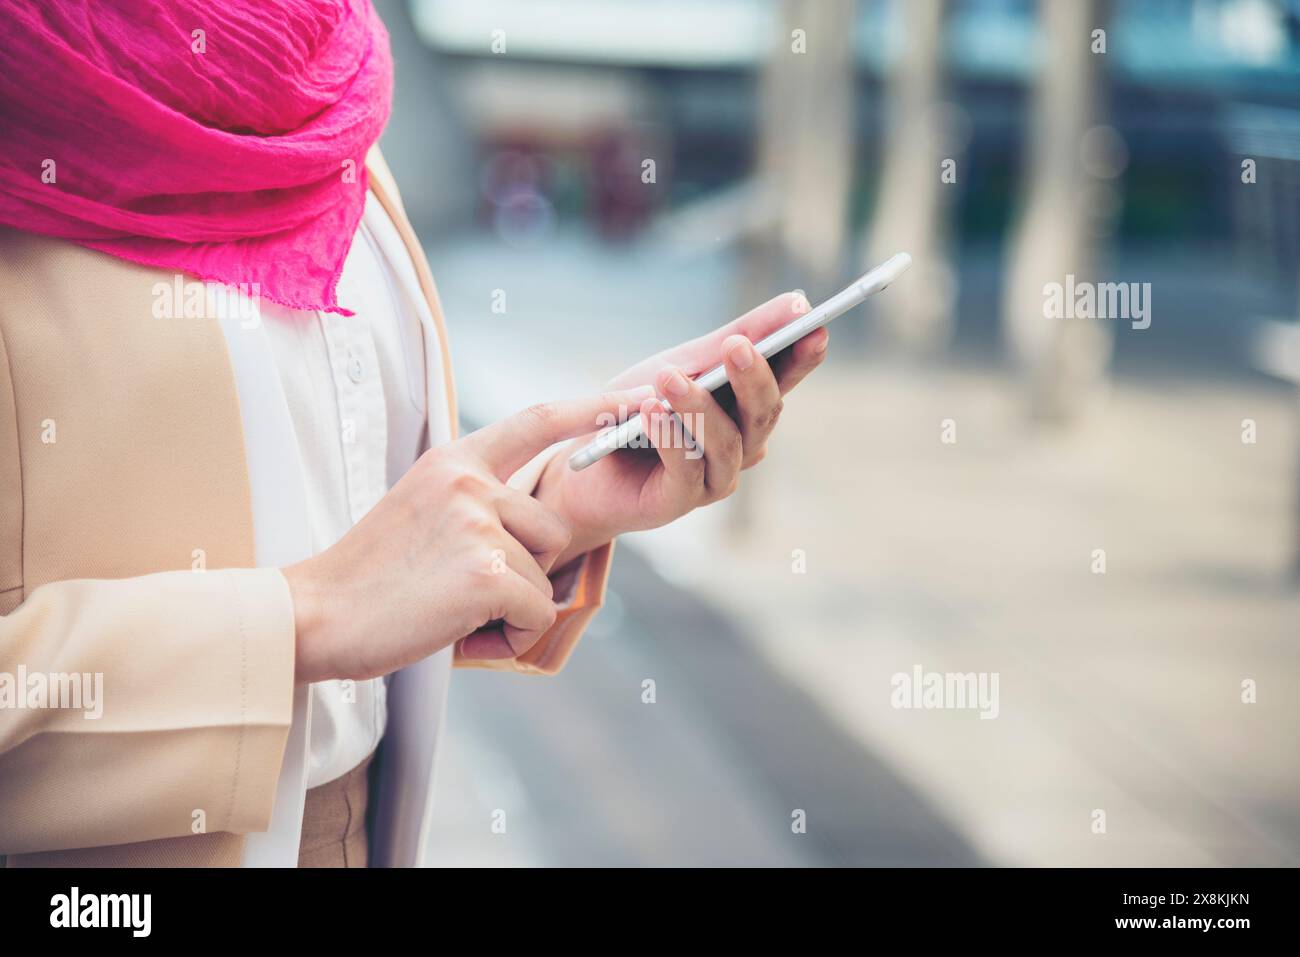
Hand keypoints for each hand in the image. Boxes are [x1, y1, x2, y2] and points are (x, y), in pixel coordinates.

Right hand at [284, 388, 650, 681]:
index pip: (535, 421)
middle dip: (526, 572)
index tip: (630, 398)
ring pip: (544, 576)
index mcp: (454, 461)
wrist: (316, 614)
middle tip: (460, 592)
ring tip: (452, 610)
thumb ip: (472, 501)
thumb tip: (530, 524)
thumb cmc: (369, 577)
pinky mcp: (486, 572)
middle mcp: (470, 482)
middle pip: (552, 529)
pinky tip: (460, 633)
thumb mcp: (420, 510)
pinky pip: (535, 611)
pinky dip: (509, 636)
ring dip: (512, 606)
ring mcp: (479, 524)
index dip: (587, 410)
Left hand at [535, 292, 829, 561]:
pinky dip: (669, 437)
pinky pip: (685, 469)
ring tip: (669, 377)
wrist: (583, 463)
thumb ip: (735, 337)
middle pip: (764, 412)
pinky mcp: (680, 501)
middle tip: (736, 345)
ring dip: (698, 406)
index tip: (814, 327)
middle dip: (753, 378)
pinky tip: (650, 410)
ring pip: (726, 442)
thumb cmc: (638, 408)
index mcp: (746, 408)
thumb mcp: (683, 362)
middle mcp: (741, 445)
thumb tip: (797, 303)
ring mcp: (715, 477)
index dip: (803, 356)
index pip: (785, 379)